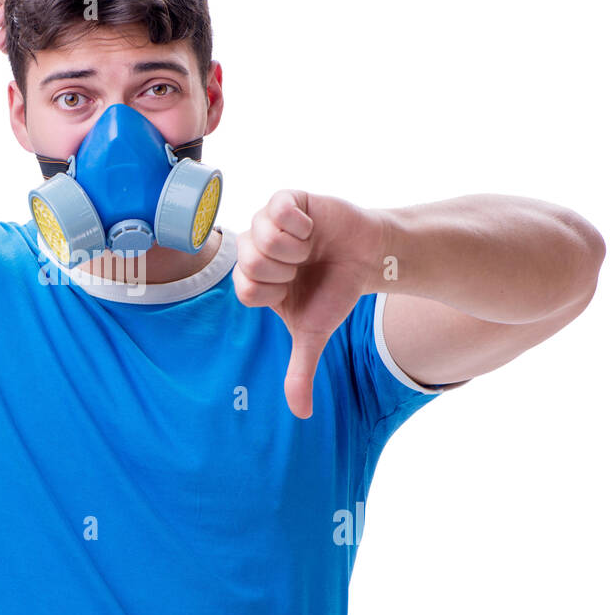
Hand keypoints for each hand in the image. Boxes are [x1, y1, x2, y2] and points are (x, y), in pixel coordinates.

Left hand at [233, 190, 383, 418]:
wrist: (369, 257)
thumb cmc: (335, 292)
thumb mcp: (315, 333)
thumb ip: (301, 370)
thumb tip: (301, 414)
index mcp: (253, 279)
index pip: (245, 289)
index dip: (277, 291)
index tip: (295, 288)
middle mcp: (253, 249)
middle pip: (250, 263)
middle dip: (286, 271)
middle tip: (304, 266)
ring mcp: (267, 222)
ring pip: (262, 237)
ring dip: (296, 248)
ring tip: (309, 247)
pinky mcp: (286, 200)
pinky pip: (277, 208)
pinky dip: (299, 223)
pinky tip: (310, 228)